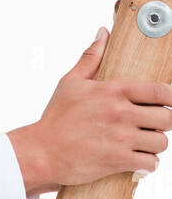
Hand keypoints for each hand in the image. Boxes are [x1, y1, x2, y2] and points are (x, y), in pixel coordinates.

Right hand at [7, 27, 171, 195]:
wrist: (40, 152)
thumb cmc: (54, 119)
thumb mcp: (70, 83)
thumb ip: (91, 57)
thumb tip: (103, 33)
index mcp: (114, 91)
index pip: (161, 91)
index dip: (171, 98)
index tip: (167, 103)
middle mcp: (121, 113)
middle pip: (167, 118)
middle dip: (164, 123)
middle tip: (153, 126)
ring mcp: (121, 138)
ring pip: (161, 142)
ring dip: (156, 145)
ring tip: (145, 145)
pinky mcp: (117, 161)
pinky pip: (150, 163)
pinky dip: (148, 164)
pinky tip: (139, 161)